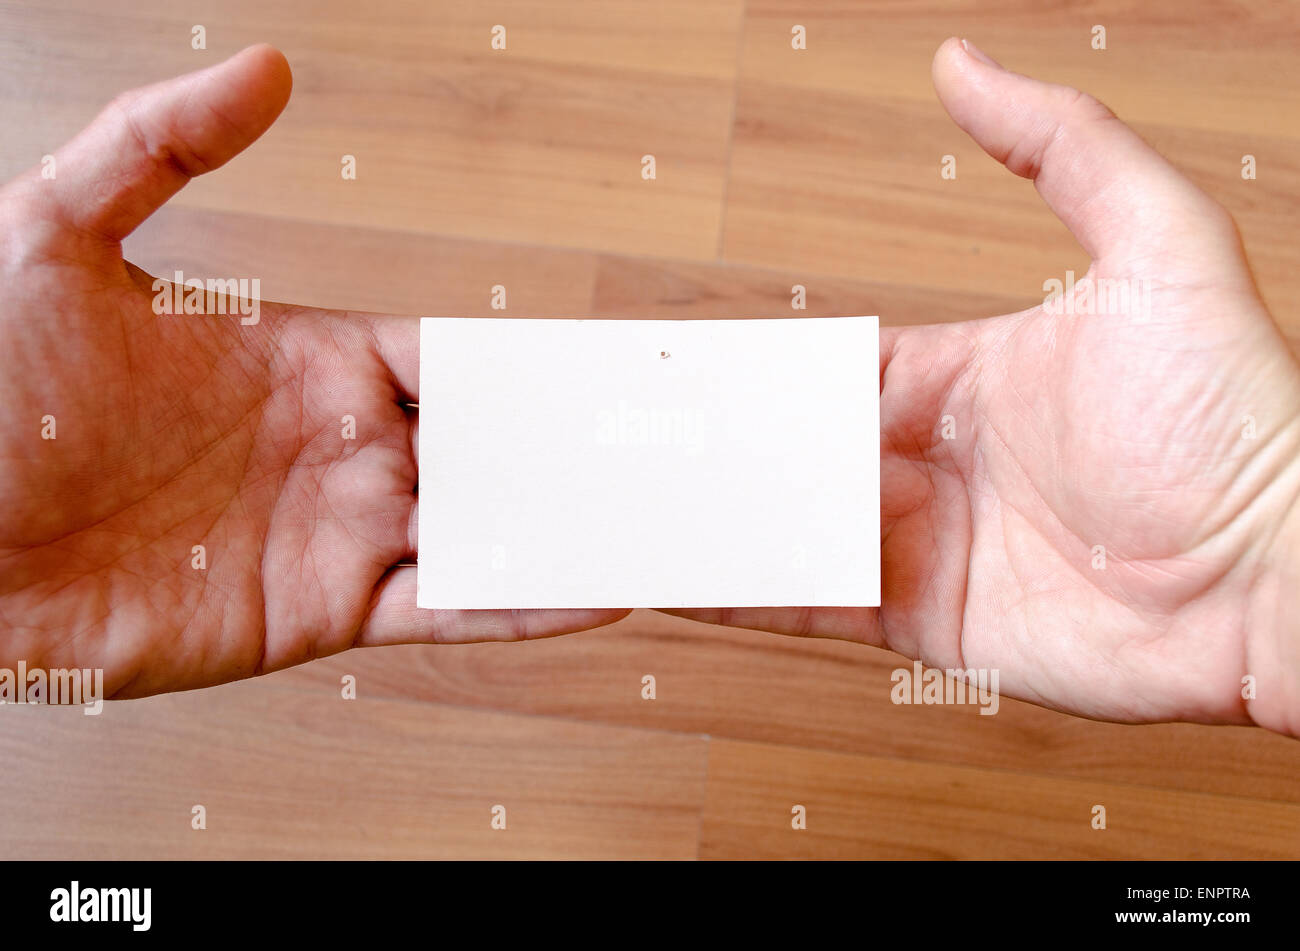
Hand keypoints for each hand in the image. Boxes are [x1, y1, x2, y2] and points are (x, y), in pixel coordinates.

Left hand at [0, 46, 626, 698]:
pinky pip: (453, 607)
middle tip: (665, 442)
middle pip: (492, 444)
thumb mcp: (57, 232)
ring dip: (574, 524)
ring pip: (492, 528)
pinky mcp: (323, 613)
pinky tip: (603, 589)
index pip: (452, 355)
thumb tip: (269, 68)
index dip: (530, 361)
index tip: (607, 362)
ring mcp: (342, 532)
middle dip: (573, 445)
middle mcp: (343, 448)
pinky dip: (532, 603)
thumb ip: (164, 144)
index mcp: (310, 358)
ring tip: (661, 516)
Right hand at [667, 38, 1299, 735]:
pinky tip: (676, 570)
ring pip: (788, 524)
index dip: (759, 368)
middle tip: (634, 438)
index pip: (832, 367)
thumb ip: (1062, 146)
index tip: (683, 366)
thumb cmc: (1237, 417)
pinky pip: (810, 602)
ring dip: (714, 512)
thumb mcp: (1157, 248)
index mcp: (963, 376)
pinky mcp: (924, 620)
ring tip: (633, 501)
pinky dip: (739, 590)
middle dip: (720, 444)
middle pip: (795, 449)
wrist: (1278, 577)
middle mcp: (933, 461)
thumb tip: (960, 63)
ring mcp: (924, 545)